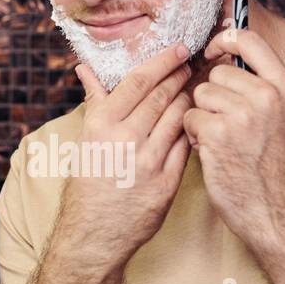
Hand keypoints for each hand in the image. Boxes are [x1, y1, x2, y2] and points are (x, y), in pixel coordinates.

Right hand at [60, 44, 194, 269]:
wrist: (93, 234)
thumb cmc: (88, 184)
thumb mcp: (85, 141)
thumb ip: (94, 103)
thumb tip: (86, 69)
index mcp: (102, 124)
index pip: (139, 80)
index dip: (163, 61)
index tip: (179, 49)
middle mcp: (125, 139)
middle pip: (163, 95)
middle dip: (182, 76)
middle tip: (195, 63)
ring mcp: (147, 161)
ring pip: (179, 117)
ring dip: (191, 100)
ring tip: (199, 88)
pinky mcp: (166, 182)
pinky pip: (186, 147)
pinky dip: (192, 130)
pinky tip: (198, 121)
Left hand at [182, 28, 284, 244]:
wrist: (271, 207)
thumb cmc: (268, 163)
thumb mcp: (278, 115)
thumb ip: (258, 85)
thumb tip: (222, 54)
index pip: (250, 40)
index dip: (224, 40)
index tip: (212, 50)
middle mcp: (267, 95)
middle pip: (217, 72)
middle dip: (212, 96)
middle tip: (227, 125)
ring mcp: (243, 113)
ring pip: (200, 94)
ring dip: (202, 116)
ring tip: (220, 139)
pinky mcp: (219, 132)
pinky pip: (189, 117)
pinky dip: (194, 134)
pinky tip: (212, 151)